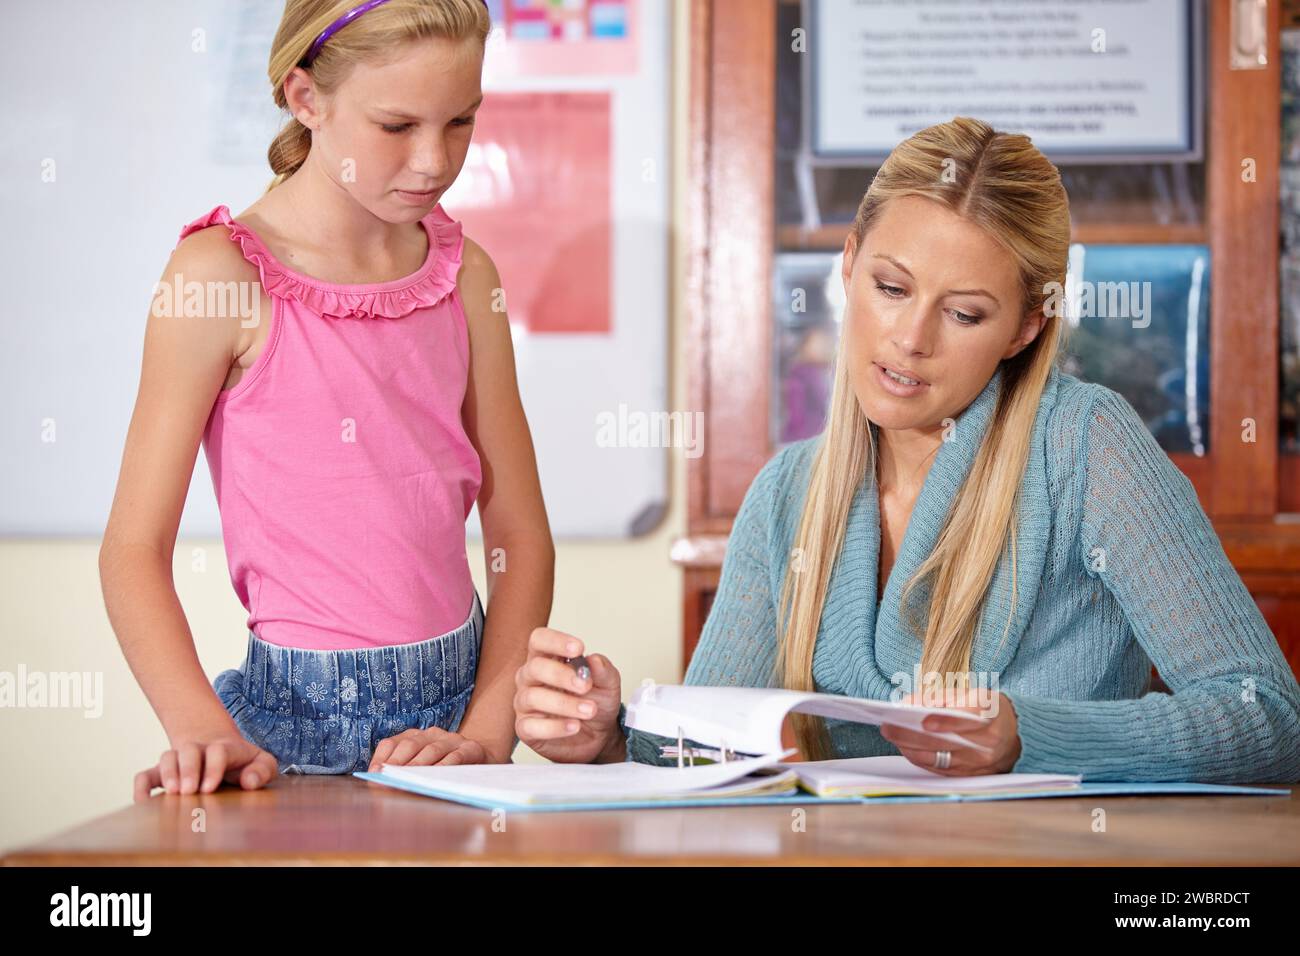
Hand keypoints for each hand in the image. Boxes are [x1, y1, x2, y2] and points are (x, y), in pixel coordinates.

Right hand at [134, 735, 277, 801]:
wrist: (220, 751)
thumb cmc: (244, 763)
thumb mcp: (262, 763)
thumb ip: (262, 770)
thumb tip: (249, 782)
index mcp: (226, 748)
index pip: (218, 751)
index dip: (213, 768)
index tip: (209, 788)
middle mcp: (199, 751)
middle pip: (189, 751)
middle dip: (188, 770)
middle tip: (188, 791)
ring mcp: (179, 760)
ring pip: (167, 757)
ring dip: (167, 774)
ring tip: (172, 793)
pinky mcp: (162, 774)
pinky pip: (145, 775)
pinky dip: (141, 786)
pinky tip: (143, 802)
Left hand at [368, 726, 492, 770]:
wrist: (484, 756)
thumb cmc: (445, 765)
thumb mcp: (422, 764)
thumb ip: (402, 770)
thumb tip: (379, 783)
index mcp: (415, 736)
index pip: (391, 743)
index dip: (380, 758)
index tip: (373, 774)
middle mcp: (431, 734)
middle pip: (410, 745)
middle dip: (396, 764)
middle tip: (386, 780)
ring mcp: (452, 739)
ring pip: (431, 750)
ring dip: (417, 766)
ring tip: (407, 779)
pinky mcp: (470, 748)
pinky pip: (456, 756)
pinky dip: (445, 766)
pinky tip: (436, 776)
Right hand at [513, 627, 622, 763]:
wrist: (599, 736)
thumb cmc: (596, 702)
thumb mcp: (608, 684)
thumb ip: (603, 670)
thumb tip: (594, 660)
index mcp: (548, 658)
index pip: (539, 640)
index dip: (555, 641)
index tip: (578, 648)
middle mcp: (531, 678)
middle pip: (535, 667)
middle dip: (561, 675)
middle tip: (585, 685)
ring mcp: (525, 703)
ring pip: (532, 697)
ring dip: (563, 704)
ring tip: (589, 710)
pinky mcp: (525, 728)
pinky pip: (530, 726)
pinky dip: (555, 727)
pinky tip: (574, 726)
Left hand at [880, 691, 1021, 774]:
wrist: (1016, 735)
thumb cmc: (987, 709)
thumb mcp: (970, 694)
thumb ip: (938, 698)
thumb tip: (906, 704)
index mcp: (989, 715)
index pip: (967, 718)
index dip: (945, 721)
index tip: (922, 720)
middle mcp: (987, 742)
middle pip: (945, 742)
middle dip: (913, 735)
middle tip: (888, 726)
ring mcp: (978, 762)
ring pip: (938, 758)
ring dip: (910, 747)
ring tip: (891, 734)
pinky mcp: (970, 775)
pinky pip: (939, 769)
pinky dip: (919, 757)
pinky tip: (904, 746)